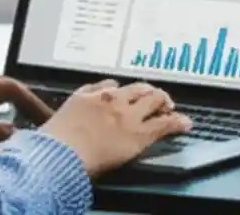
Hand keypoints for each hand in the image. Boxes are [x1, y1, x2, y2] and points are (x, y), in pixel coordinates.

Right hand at [39, 79, 191, 177]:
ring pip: (153, 100)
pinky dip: (177, 122)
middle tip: (154, 97)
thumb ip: (73, 104)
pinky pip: (165, 124)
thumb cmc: (54, 141)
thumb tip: (86, 99)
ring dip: (163, 102)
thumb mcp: (59, 114)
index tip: (126, 94)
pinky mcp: (139, 133)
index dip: (122, 91)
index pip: (111, 87)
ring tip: (169, 105)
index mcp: (91, 96)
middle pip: (137, 89)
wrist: (61, 153)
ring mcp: (128, 116)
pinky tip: (185, 123)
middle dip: (147, 91)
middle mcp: (113, 101)